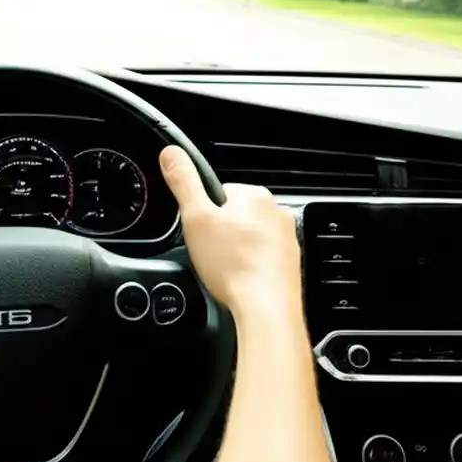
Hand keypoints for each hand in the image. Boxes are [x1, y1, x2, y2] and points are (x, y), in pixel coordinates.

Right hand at [159, 146, 300, 319]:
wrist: (265, 308)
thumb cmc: (233, 265)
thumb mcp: (196, 217)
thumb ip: (183, 182)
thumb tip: (172, 153)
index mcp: (255, 195)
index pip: (219, 194)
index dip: (204, 214)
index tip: (201, 233)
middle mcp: (277, 212)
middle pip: (235, 216)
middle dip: (221, 233)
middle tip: (211, 254)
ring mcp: (287, 238)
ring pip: (249, 238)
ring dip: (236, 251)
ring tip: (226, 270)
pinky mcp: (289, 262)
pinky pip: (262, 258)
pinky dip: (251, 267)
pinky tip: (242, 281)